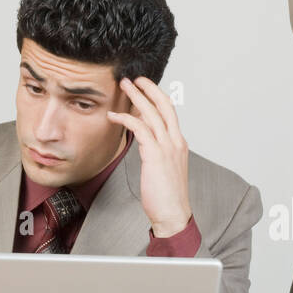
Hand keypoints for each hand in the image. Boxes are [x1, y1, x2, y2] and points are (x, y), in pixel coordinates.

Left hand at [106, 76, 191, 236]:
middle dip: (149, 88)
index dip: (157, 96)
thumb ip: (157, 150)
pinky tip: (114, 116)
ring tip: (123, 86)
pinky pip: (140, 128)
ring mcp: (167, 147)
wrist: (173, 214)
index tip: (144, 87)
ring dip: (136, 97)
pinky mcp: (155, 155)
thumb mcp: (164, 167)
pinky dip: (126, 118)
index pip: (170, 111)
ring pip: (152, 113)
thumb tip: (144, 138)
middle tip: (134, 78)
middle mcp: (176, 141)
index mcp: (179, 143)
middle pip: (164, 105)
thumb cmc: (166, 195)